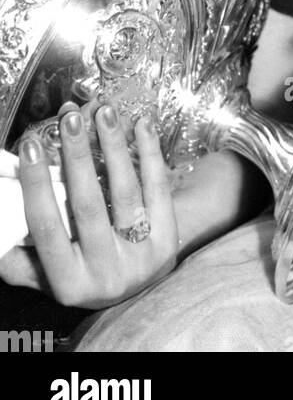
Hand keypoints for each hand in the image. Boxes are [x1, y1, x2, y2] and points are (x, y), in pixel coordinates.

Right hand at [0, 101, 178, 309]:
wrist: (141, 287)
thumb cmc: (84, 270)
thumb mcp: (49, 273)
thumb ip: (21, 254)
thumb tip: (0, 208)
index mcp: (69, 282)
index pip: (47, 228)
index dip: (36, 186)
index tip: (30, 147)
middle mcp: (106, 272)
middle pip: (87, 204)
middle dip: (76, 156)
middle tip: (69, 118)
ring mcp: (140, 256)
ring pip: (125, 191)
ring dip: (113, 146)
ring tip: (104, 112)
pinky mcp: (168, 237)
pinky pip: (158, 187)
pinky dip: (150, 153)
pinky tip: (141, 124)